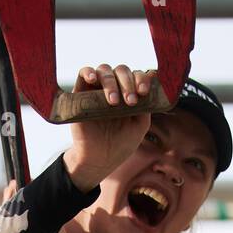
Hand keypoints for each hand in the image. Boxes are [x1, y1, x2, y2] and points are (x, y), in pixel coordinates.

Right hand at [65, 64, 154, 186]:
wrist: (99, 161)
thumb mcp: (140, 125)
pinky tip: (93, 78)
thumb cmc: (121, 144)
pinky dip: (88, 72)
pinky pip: (82, 73)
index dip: (141, 79)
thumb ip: (147, 104)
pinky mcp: (80, 94)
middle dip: (127, 83)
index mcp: (128, 93)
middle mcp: (113, 88)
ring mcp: (96, 90)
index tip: (143, 92)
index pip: (136, 76)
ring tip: (113, 102)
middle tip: (129, 102)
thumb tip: (151, 80)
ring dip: (111, 82)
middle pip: (121, 70)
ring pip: (104, 70)